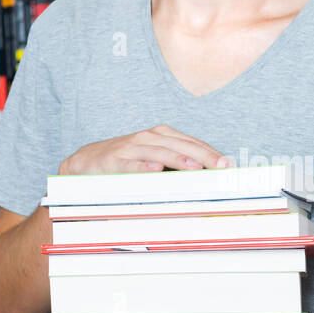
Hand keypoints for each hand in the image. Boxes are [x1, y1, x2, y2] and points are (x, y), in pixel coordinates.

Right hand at [58, 124, 230, 175]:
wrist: (85, 161)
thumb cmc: (125, 160)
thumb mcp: (153, 158)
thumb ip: (176, 164)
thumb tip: (206, 176)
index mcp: (161, 136)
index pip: (191, 143)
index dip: (211, 153)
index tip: (228, 165)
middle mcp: (148, 138)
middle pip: (181, 145)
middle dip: (203, 156)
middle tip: (221, 166)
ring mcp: (130, 148)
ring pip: (159, 152)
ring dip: (179, 159)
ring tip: (196, 168)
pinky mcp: (114, 161)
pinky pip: (131, 164)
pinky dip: (144, 166)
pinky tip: (156, 170)